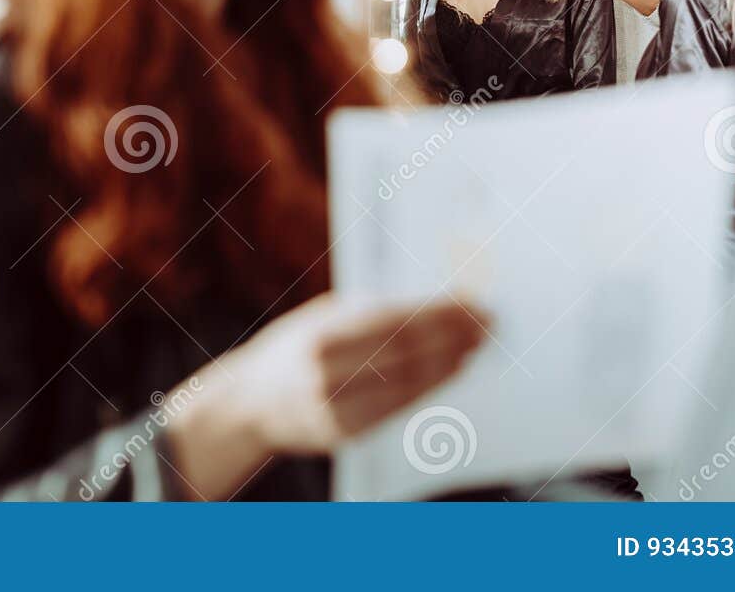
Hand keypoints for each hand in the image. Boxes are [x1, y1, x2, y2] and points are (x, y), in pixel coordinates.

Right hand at [223, 293, 488, 454]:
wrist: (248, 405)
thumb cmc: (290, 350)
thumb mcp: (317, 317)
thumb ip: (364, 312)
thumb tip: (427, 305)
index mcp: (319, 336)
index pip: (393, 323)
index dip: (438, 313)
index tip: (470, 301)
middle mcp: (327, 375)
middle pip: (407, 353)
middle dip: (453, 335)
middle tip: (487, 321)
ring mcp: (336, 409)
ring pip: (408, 384)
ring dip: (450, 362)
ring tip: (477, 344)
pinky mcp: (345, 433)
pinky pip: (398, 408)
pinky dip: (430, 387)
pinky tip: (451, 371)